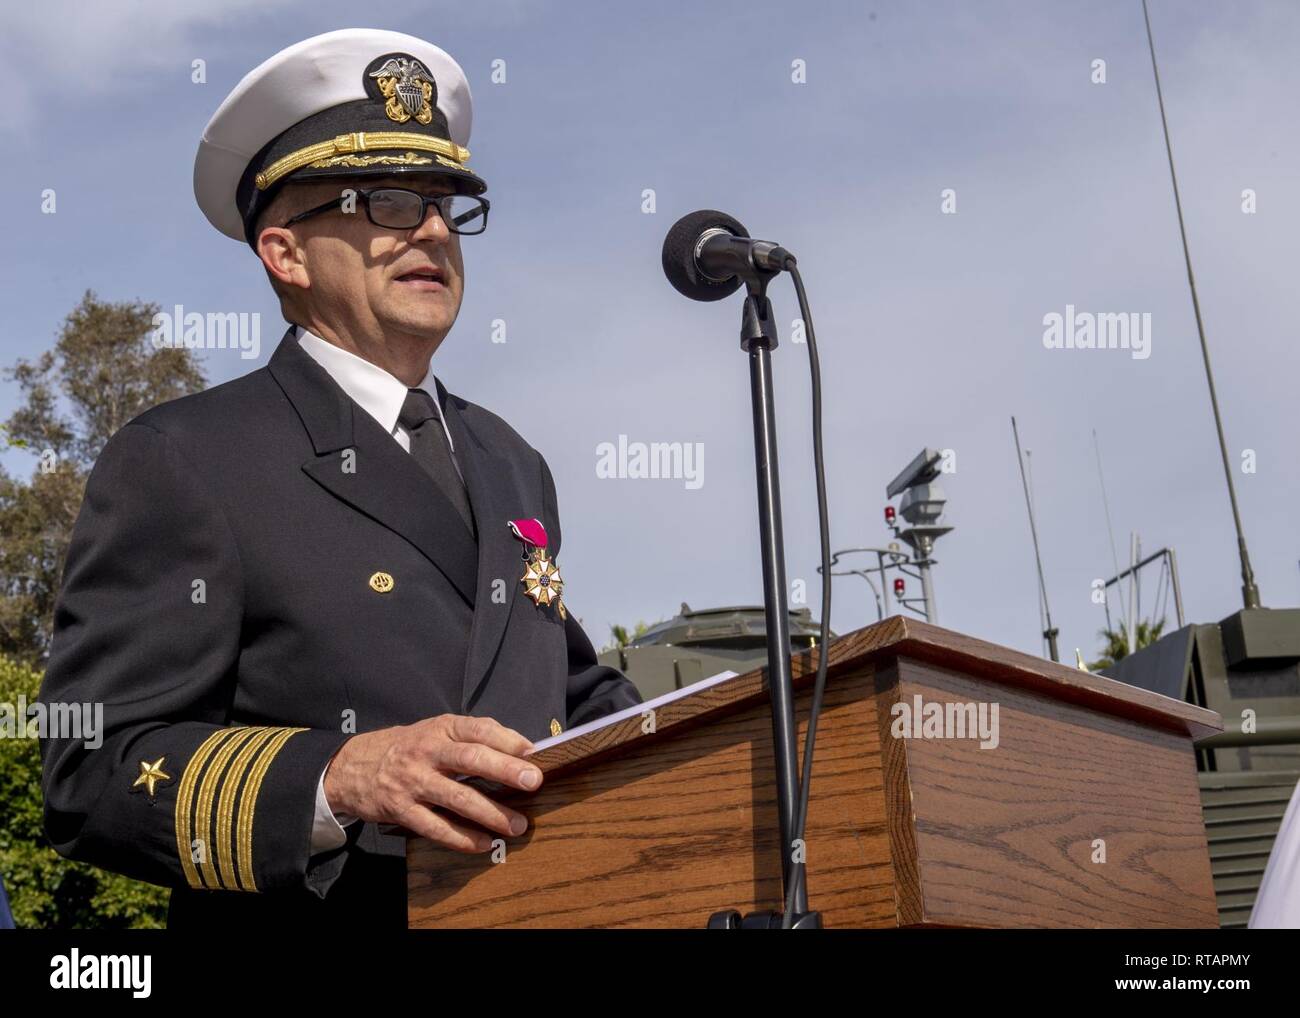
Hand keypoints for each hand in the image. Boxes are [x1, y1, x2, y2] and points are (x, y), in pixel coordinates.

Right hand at [322, 714, 542, 852]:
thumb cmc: (408, 748)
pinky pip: (436, 827)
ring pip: (457, 798)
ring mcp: (413, 781)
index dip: (508, 739)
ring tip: (517, 825)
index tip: (533, 752)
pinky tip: (483, 844)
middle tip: (533, 782)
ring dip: (491, 813)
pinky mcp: (402, 810)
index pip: (478, 729)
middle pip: (471, 759)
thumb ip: (471, 739)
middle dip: (505, 770)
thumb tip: (520, 751)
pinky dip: (462, 838)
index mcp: (441, 728)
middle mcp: (427, 751)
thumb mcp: (436, 731)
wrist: (351, 766)